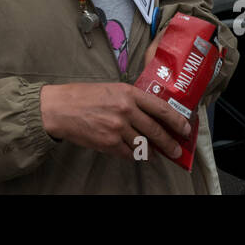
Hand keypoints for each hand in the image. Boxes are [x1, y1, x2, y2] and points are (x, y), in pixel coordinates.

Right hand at [40, 82, 190, 160]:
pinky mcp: (108, 143)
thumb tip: (151, 113)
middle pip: (156, 130)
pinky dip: (134, 155)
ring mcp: (117, 128)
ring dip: (152, 152)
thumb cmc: (83, 96)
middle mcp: (126, 110)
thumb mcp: (111, 89)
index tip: (185, 128)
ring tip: (155, 154)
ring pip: (144, 145)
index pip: (161, 108)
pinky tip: (136, 154)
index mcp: (128, 93)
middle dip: (170, 143)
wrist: (59, 108)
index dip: (176, 120)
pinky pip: (129, 153)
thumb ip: (132, 99)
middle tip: (176, 151)